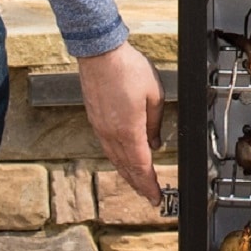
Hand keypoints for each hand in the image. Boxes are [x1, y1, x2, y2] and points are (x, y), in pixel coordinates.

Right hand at [77, 42, 164, 205]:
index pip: (141, 166)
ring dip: (127, 174)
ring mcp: (100, 127)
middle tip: (149, 198)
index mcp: (128, 130)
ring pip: (115, 159)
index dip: (149, 185)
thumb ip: (155, 124)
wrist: (100, 52)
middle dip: (139, 185)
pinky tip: (123, 161)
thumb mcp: (155, 97)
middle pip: (127, 168)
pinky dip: (118, 159)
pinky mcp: (95, 119)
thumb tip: (155, 144)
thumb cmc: (128, 69)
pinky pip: (108, 147)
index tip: (156, 198)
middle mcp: (111, 133)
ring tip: (138, 185)